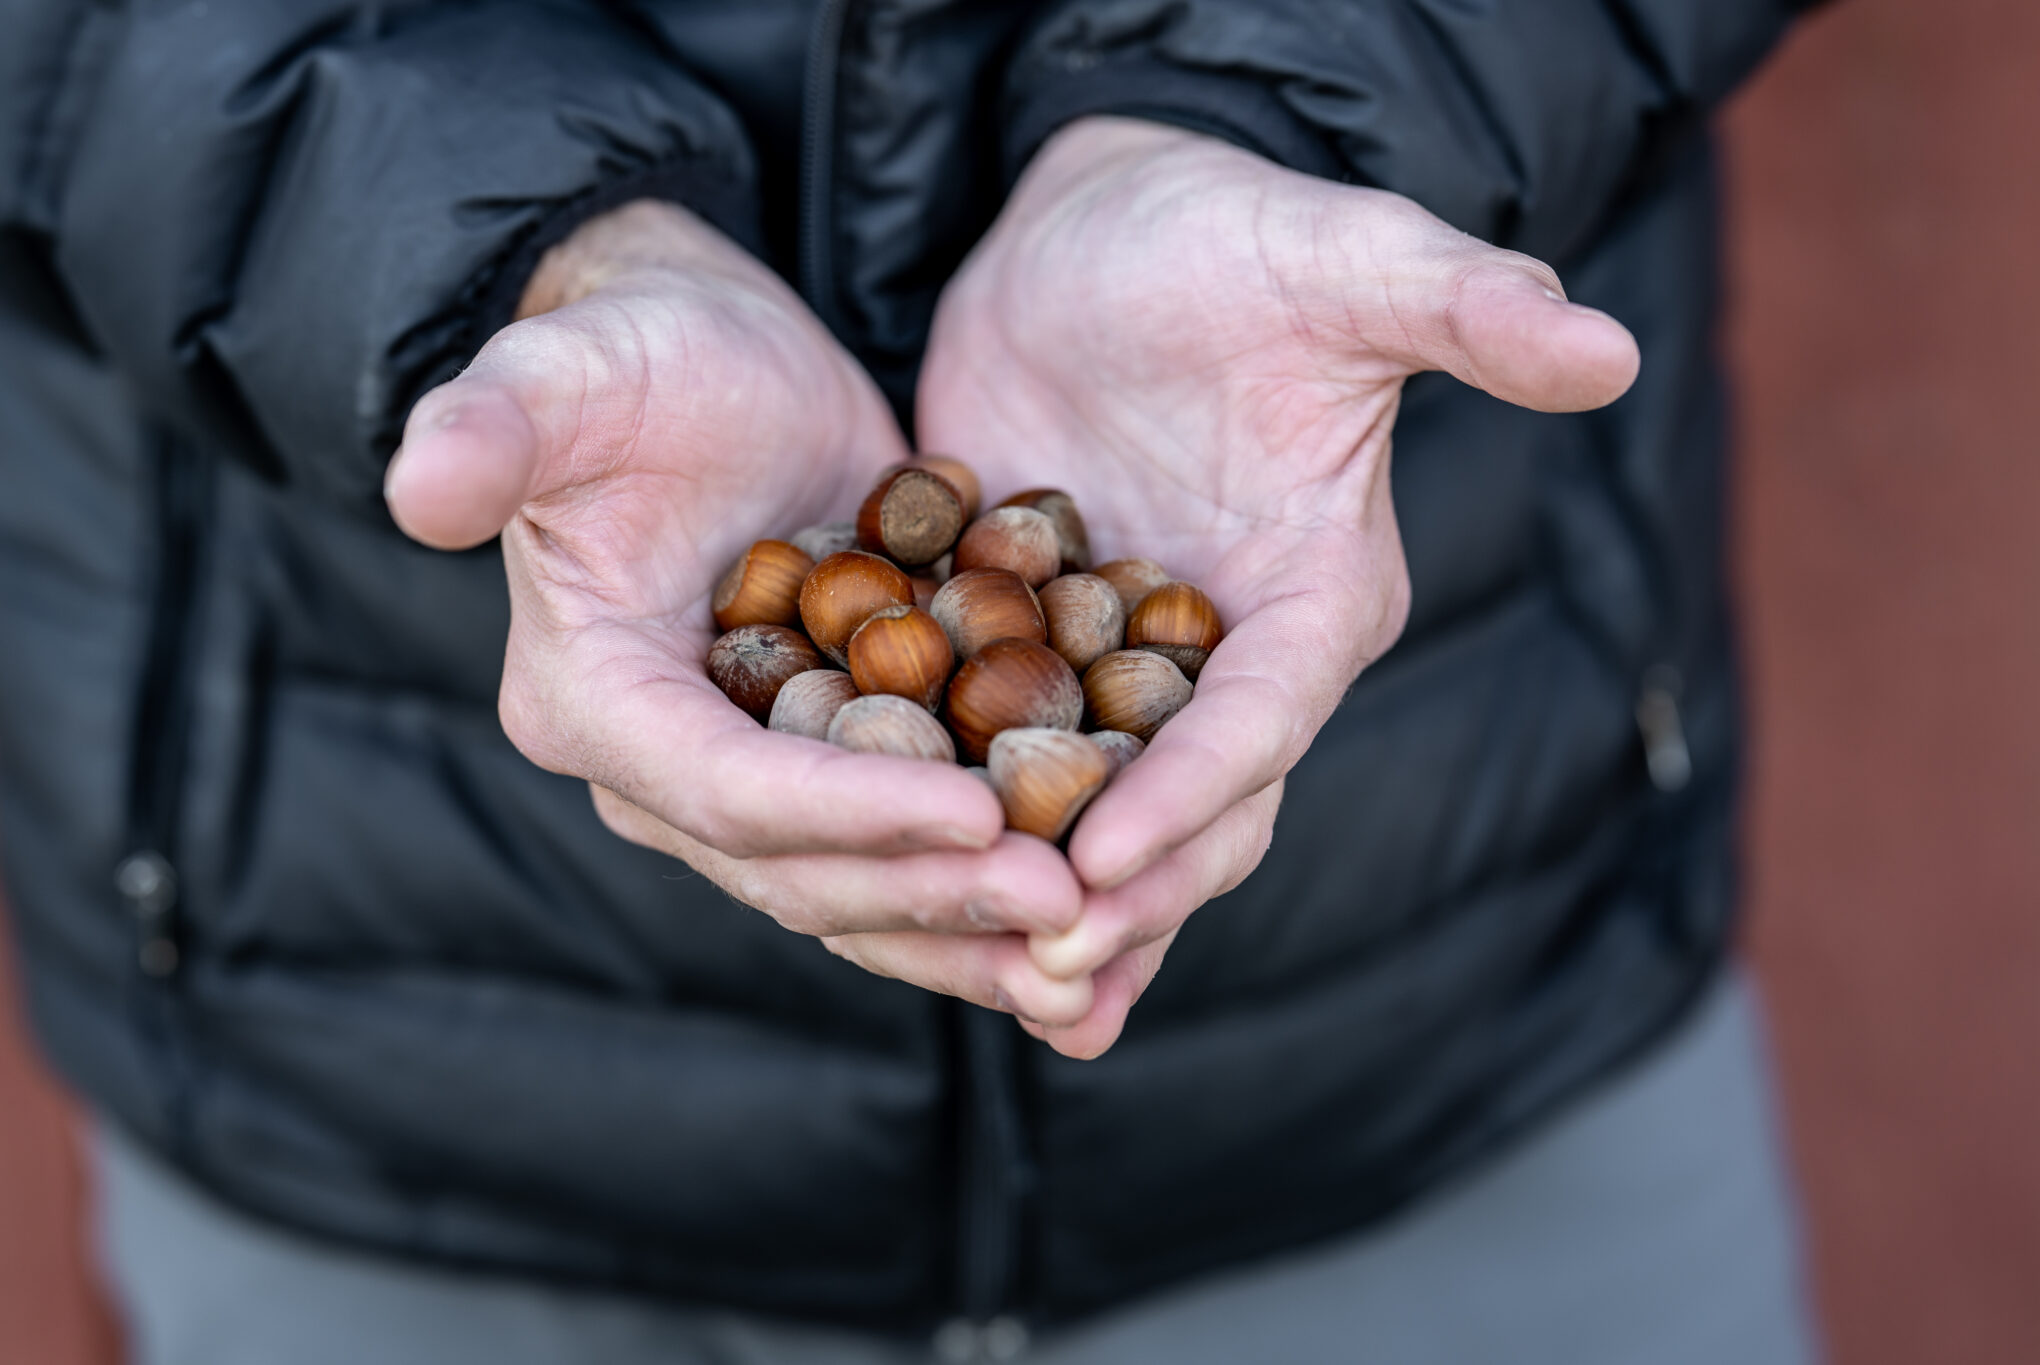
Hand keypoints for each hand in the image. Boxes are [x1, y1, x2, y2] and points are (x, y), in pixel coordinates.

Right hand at [385, 201, 1094, 1028]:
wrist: (709, 366)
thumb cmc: (638, 353)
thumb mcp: (568, 373)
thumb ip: (495, 424)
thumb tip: (418, 484)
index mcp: (594, 701)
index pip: (725, 790)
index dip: (849, 815)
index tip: (978, 814)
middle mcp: (665, 772)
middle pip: (803, 872)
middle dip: (934, 894)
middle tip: (1069, 900)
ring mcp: (752, 781)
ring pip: (865, 893)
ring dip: (976, 929)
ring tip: (1096, 946)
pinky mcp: (835, 766)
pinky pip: (912, 854)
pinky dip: (991, 886)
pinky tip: (1098, 906)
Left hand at [914, 117, 1640, 1055]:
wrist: (1097, 235)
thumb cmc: (1233, 231)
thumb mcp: (1349, 258)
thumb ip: (1467, 309)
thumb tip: (1612, 351)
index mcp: (1318, 596)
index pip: (1263, 715)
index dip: (1194, 793)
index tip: (1106, 858)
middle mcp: (1234, 659)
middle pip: (1198, 806)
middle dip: (1130, 892)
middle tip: (1043, 970)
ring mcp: (1128, 669)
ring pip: (1109, 818)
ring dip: (1066, 912)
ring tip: (1007, 996)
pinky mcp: (1034, 654)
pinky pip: (1008, 764)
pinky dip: (978, 838)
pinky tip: (920, 910)